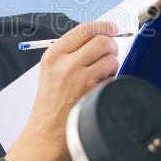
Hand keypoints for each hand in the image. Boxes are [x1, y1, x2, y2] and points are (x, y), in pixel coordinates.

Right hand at [5, 21, 119, 160]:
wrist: (46, 133)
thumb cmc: (51, 103)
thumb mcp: (51, 70)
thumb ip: (71, 52)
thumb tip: (99, 35)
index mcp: (54, 55)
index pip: (84, 29)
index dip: (103, 27)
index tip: (112, 28)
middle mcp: (65, 64)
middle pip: (102, 41)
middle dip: (111, 46)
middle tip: (109, 54)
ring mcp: (80, 80)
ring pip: (111, 59)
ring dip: (112, 66)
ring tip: (101, 76)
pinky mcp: (93, 94)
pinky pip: (113, 78)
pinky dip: (111, 81)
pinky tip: (99, 89)